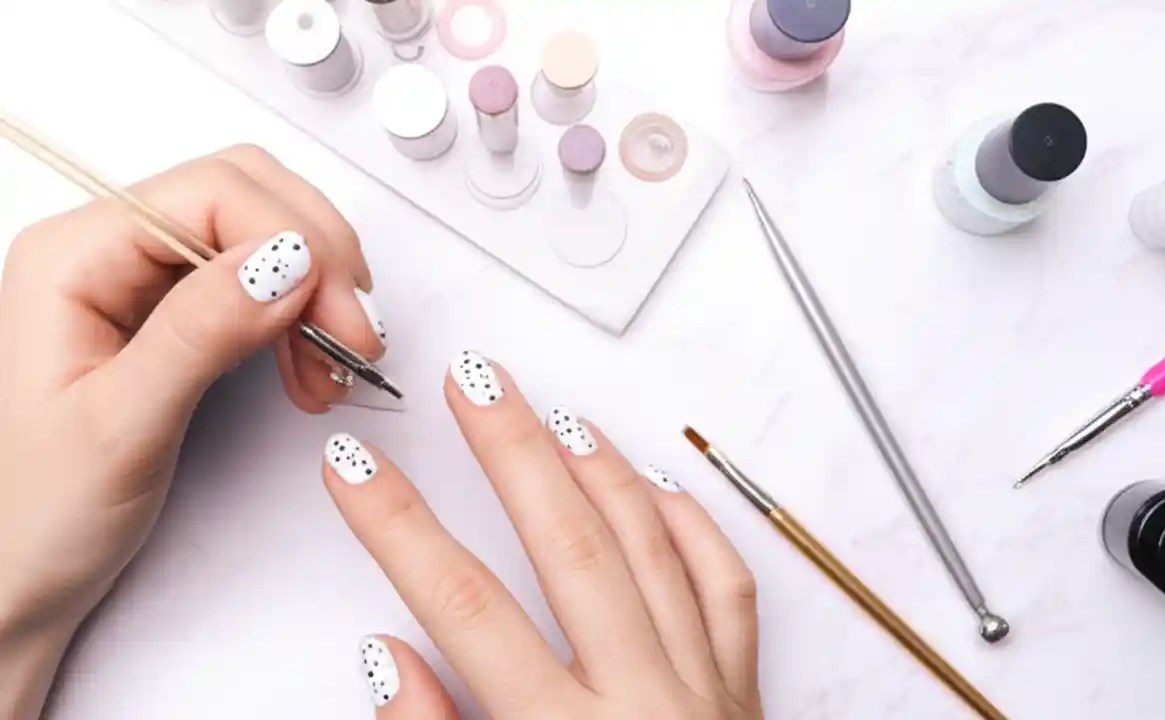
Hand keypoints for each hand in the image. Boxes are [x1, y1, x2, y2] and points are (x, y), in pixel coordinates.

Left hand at [0, 146, 384, 718]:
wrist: (16, 578)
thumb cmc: (33, 513)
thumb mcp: (119, 427)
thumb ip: (201, 334)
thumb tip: (287, 260)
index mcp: (71, 256)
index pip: (215, 193)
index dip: (298, 242)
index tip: (343, 316)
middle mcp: (105, 252)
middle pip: (247, 198)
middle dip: (319, 258)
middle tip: (354, 335)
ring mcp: (140, 281)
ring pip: (262, 239)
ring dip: (318, 291)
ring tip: (333, 366)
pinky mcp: (171, 316)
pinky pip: (257, 285)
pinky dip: (303, 318)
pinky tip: (311, 368)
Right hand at [324, 353, 763, 718]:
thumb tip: (389, 656)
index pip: (463, 608)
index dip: (398, 528)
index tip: (354, 468)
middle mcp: (641, 704)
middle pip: (568, 546)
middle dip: (511, 453)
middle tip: (473, 383)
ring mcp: (702, 694)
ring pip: (652, 548)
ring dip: (599, 470)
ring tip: (553, 414)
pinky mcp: (745, 698)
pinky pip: (727, 589)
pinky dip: (690, 527)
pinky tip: (658, 486)